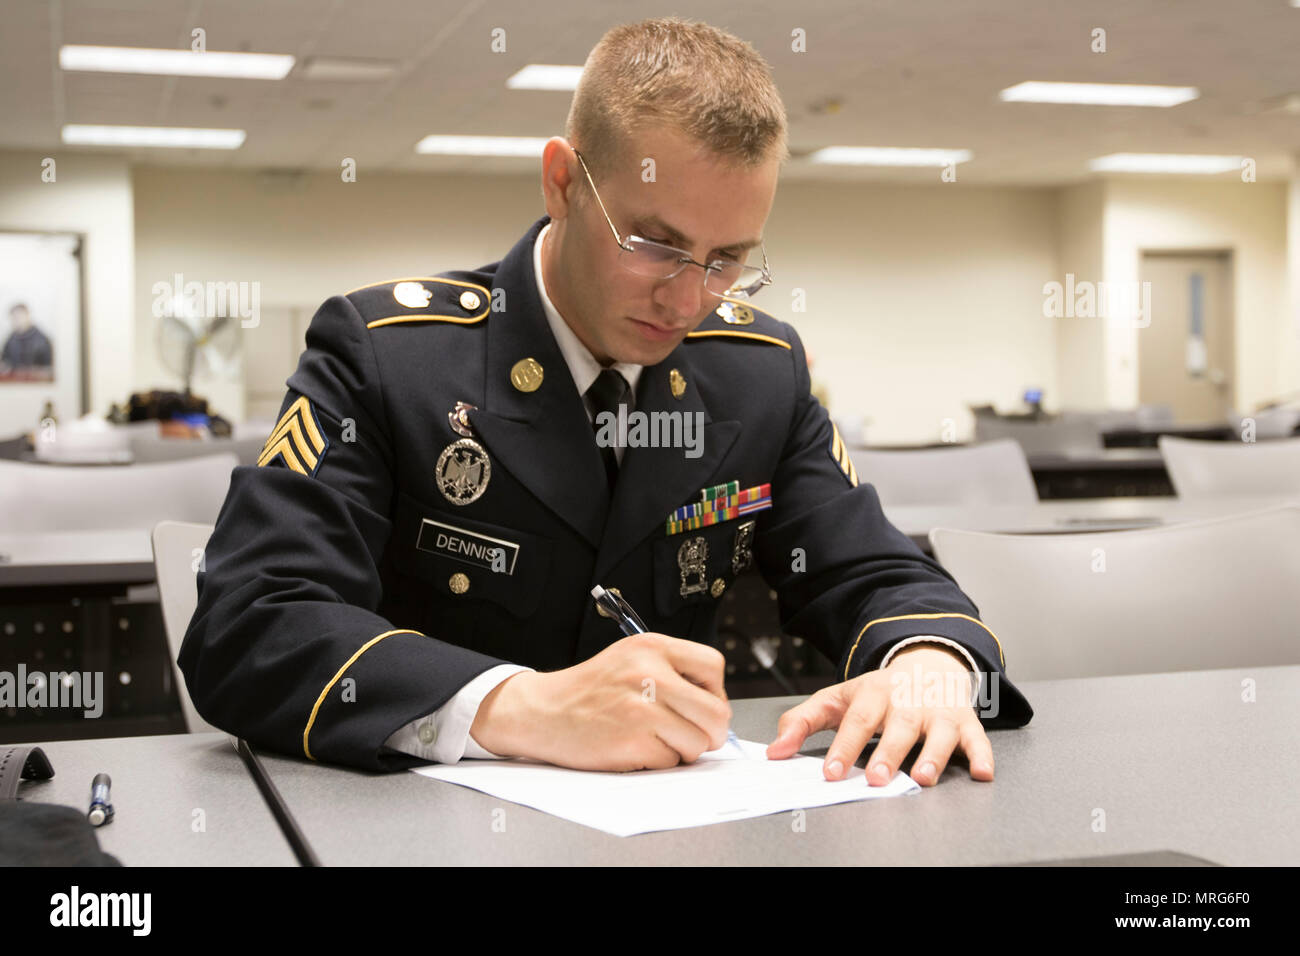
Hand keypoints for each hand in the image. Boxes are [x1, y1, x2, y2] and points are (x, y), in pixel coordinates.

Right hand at [470, 632, 730, 770]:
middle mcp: (649, 672)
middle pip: (716, 713)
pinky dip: (658, 762)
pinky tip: (635, 748)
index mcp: (652, 646)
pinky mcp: (632, 741)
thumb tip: (715, 705)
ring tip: (656, 739)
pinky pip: (671, 761)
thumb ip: (672, 671)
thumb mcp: (630, 659)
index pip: (714, 666)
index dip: (715, 692)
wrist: (543, 711)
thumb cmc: (589, 690)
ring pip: (698, 742)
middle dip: (710, 732)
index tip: (701, 704)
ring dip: (683, 749)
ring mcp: (641, 708)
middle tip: (691, 735)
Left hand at [765, 645, 993, 786]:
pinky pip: (976, 737)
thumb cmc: (879, 691)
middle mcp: (908, 701)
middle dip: (888, 753)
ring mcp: (938, 710)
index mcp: (874, 693)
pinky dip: (982, 754)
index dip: (844, 746)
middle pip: (898, 726)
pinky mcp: (965, 720)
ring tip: (923, 777)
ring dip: (933, 755)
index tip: (831, 772)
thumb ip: (803, 721)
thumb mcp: (837, 698)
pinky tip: (983, 772)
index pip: (857, 720)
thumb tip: (775, 751)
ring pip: (939, 732)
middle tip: (875, 778)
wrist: (926, 662)